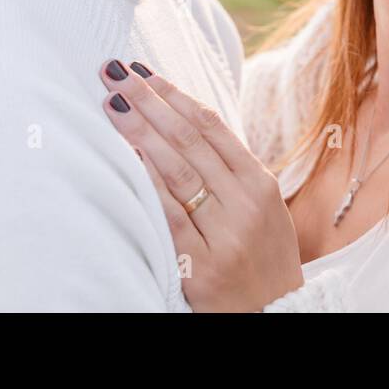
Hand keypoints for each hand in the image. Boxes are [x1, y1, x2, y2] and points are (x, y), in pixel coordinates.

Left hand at [99, 59, 304, 311]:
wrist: (276, 315)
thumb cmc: (262, 255)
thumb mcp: (261, 206)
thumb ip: (229, 169)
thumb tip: (180, 121)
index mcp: (260, 183)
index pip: (211, 126)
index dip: (174, 96)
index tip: (145, 73)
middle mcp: (244, 203)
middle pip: (188, 141)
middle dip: (149, 103)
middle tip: (117, 74)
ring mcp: (224, 234)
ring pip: (177, 171)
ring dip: (141, 132)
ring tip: (113, 104)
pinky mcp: (200, 266)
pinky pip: (169, 217)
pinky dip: (149, 184)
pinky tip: (129, 158)